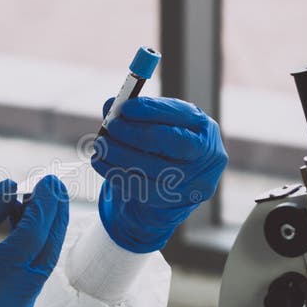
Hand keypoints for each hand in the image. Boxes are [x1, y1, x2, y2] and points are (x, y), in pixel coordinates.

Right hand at [0, 176, 69, 306]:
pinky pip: (30, 284)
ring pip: (42, 270)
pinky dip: (30, 256)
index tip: (45, 179)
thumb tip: (9, 187)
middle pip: (47, 254)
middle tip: (52, 185)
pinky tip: (18, 235)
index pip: (32, 239)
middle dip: (55, 216)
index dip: (42, 205)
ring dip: (43, 236)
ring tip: (29, 203)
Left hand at [92, 96, 227, 252]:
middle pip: (167, 141)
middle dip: (134, 132)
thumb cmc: (165, 148)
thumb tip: (111, 105)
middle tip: (111, 126)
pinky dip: (116, 173)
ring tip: (101, 144)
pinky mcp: (175, 202)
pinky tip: (101, 162)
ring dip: (119, 153)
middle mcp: (206, 154)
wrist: (173, 187)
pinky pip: (141, 188)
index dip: (149, 110)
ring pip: (151, 166)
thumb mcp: (159, 126)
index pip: (178, 114)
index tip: (123, 108)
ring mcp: (193, 181)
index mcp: (204, 128)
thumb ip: (137, 114)